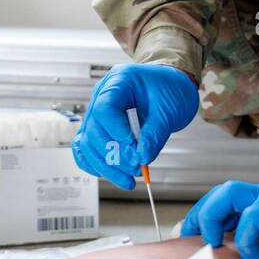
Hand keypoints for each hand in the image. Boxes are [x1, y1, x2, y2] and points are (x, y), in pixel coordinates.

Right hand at [71, 63, 197, 189]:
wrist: (172, 84)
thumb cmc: (171, 89)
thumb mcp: (169, 110)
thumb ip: (154, 135)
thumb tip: (142, 158)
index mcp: (119, 81)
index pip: (104, 109)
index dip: (117, 134)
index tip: (135, 150)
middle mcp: (102, 94)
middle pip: (93, 129)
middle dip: (114, 155)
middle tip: (137, 168)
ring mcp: (97, 110)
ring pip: (87, 142)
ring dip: (106, 165)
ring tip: (129, 178)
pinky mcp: (99, 125)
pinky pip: (85, 146)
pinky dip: (95, 162)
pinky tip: (111, 173)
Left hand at [180, 169, 258, 258]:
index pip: (236, 202)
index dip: (214, 217)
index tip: (201, 236)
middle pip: (222, 193)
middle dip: (199, 214)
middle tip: (187, 237)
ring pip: (224, 196)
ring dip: (209, 220)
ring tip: (211, 245)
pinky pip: (248, 223)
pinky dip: (244, 243)